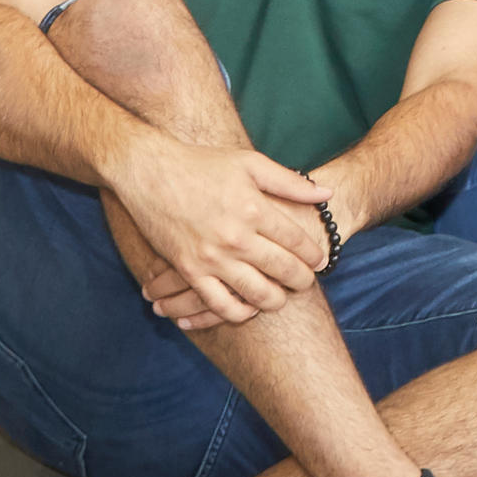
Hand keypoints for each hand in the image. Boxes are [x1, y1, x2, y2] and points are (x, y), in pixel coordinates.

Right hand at [109, 129, 333, 329]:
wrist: (150, 172)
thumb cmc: (202, 164)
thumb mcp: (250, 163)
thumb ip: (290, 182)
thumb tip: (326, 194)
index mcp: (253, 208)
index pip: (296, 241)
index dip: (313, 255)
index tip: (320, 260)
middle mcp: (236, 237)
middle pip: (282, 270)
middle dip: (302, 280)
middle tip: (308, 281)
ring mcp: (212, 257)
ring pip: (256, 293)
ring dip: (275, 300)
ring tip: (281, 297)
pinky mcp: (189, 270)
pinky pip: (219, 304)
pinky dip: (238, 312)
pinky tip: (247, 308)